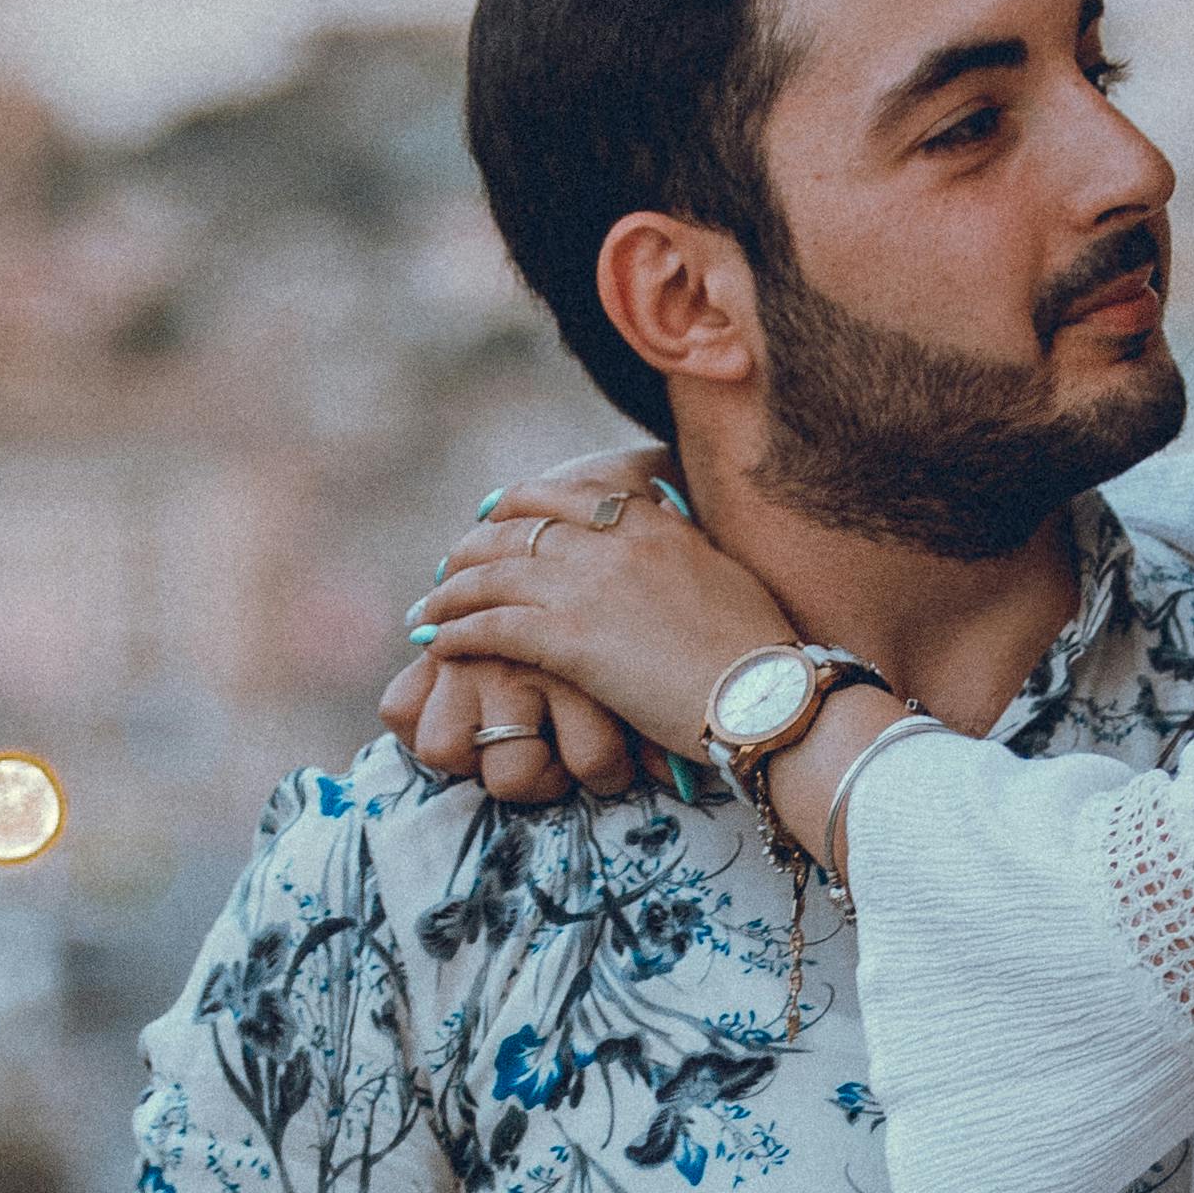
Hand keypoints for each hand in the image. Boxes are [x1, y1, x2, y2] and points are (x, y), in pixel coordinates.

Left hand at [414, 477, 790, 764]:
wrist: (765, 696)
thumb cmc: (756, 650)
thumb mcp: (722, 572)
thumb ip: (680, 546)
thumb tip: (662, 530)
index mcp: (652, 523)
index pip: (562, 496)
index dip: (517, 505)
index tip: (492, 518)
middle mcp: (613, 544)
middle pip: (515, 529)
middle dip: (471, 549)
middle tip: (447, 571)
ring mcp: (587, 589)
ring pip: (492, 574)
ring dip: (450, 592)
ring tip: (428, 611)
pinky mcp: (569, 641)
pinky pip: (490, 626)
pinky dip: (456, 632)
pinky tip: (437, 643)